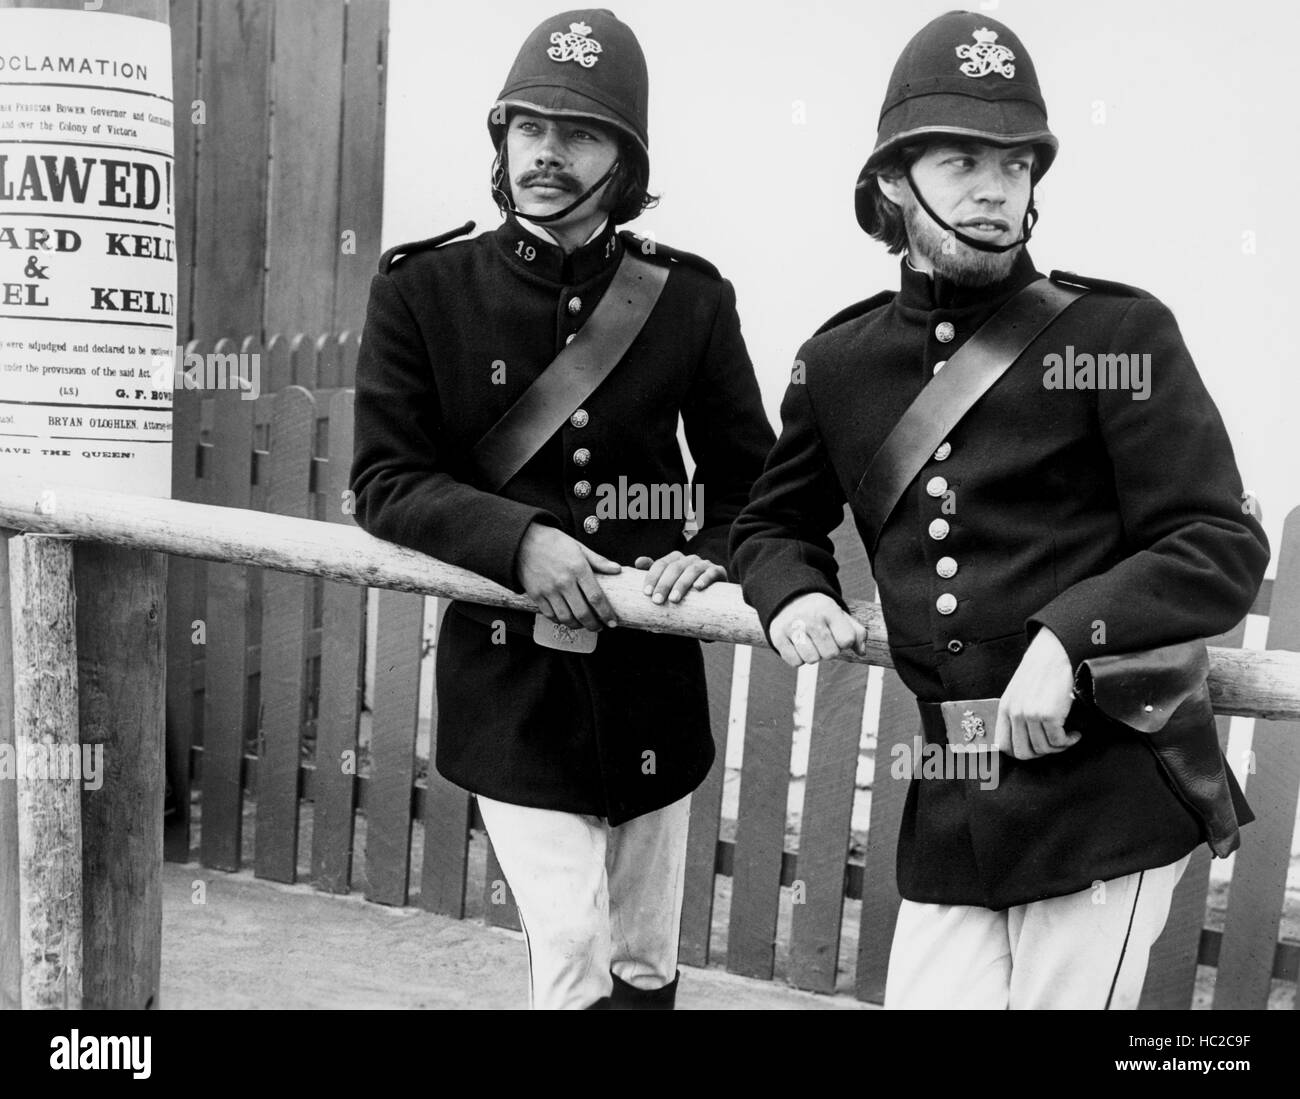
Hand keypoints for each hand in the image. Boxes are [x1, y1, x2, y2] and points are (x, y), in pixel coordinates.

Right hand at [517, 522, 620, 630]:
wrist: (523, 541)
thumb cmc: (553, 542)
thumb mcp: (579, 547)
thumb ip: (598, 561)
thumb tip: (617, 570)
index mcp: (578, 568)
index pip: (596, 597)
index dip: (606, 613)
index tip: (612, 621)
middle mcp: (564, 581)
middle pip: (582, 613)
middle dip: (594, 625)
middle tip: (600, 627)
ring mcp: (548, 590)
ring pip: (566, 618)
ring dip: (578, 626)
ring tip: (584, 624)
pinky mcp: (536, 595)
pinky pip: (550, 615)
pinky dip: (561, 621)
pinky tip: (567, 619)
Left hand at [634, 552, 725, 604]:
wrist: (712, 600)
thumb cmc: (685, 593)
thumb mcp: (668, 585)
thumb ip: (654, 574)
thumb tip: (638, 561)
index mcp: (675, 560)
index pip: (661, 564)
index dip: (652, 577)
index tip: (646, 593)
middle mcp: (689, 559)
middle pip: (675, 567)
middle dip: (664, 584)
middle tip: (657, 601)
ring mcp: (705, 564)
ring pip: (692, 570)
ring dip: (682, 584)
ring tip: (674, 599)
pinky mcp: (719, 572)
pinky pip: (712, 572)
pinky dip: (705, 579)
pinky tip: (698, 588)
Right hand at [768, 593, 866, 667]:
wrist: (790, 600)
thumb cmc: (821, 612)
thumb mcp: (840, 615)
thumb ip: (856, 633)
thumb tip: (862, 652)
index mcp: (828, 609)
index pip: (846, 640)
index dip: (844, 642)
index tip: (837, 634)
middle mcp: (809, 617)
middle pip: (830, 654)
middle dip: (829, 650)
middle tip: (822, 638)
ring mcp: (791, 627)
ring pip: (812, 659)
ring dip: (814, 655)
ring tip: (810, 642)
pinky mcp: (777, 636)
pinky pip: (795, 662)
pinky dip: (798, 658)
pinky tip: (798, 645)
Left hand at [995, 627, 1079, 759]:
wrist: (1056, 652)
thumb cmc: (1042, 671)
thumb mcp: (1020, 692)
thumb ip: (1017, 714)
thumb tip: (1023, 740)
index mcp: (1005, 708)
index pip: (1003, 746)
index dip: (1021, 752)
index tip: (1036, 749)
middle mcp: (1014, 713)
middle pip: (1023, 753)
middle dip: (1041, 753)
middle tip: (1054, 744)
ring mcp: (1030, 714)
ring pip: (1043, 749)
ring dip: (1059, 746)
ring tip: (1066, 735)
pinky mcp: (1048, 714)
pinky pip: (1058, 741)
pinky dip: (1069, 741)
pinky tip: (1074, 732)